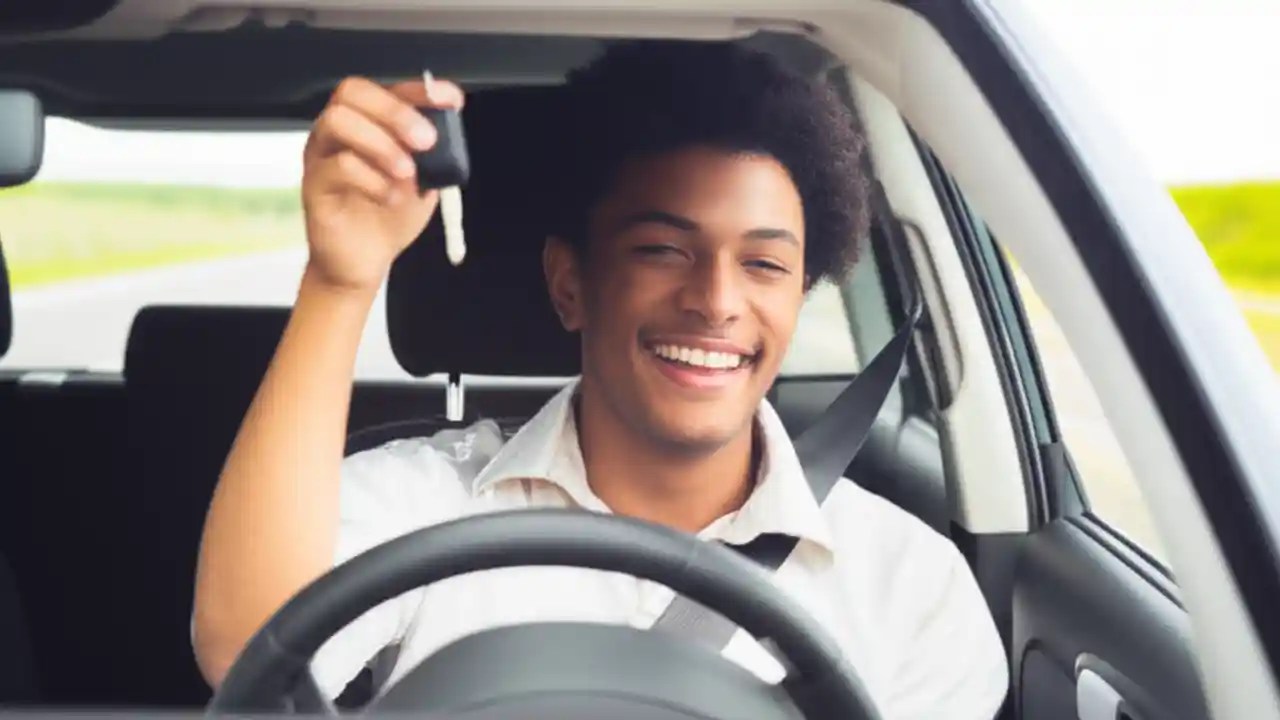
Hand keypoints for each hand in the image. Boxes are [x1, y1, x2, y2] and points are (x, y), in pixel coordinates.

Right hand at [300, 75, 464, 293]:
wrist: (362, 262)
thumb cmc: (389, 216)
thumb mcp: (424, 182)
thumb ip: (433, 157)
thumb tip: (444, 135)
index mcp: (368, 123)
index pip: (387, 88)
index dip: (419, 89)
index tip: (450, 100)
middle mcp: (338, 131)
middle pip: (353, 92)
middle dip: (395, 112)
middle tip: (426, 141)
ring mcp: (321, 156)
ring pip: (338, 122)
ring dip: (381, 144)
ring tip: (407, 172)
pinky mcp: (312, 186)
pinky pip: (335, 167)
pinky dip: (371, 179)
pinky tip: (390, 197)